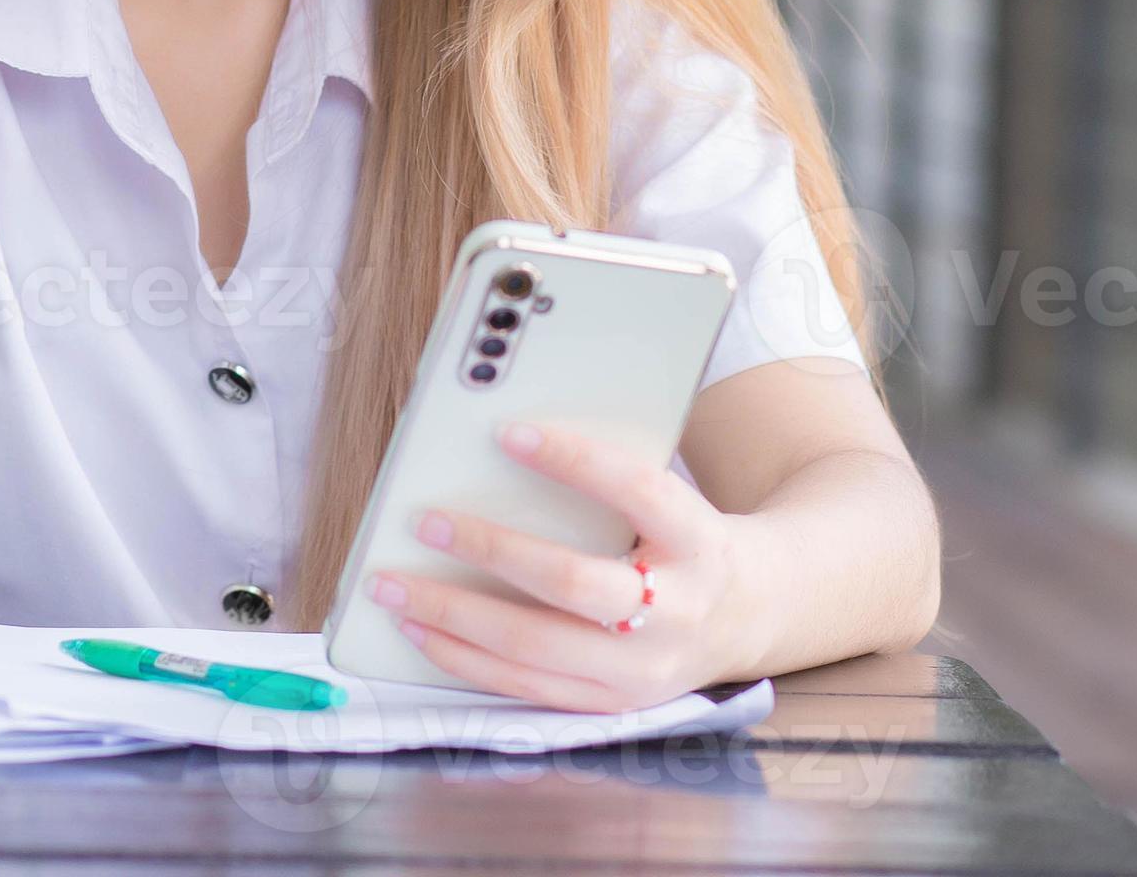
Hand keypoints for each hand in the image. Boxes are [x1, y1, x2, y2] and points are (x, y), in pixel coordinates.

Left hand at [361, 421, 753, 713]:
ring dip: (452, 614)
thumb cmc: (681, 541)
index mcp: (697, 542)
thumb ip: (606, 483)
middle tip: (424, 522)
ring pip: (535, 646)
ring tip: (392, 587)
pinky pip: (523, 685)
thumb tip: (499, 444)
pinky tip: (418, 629)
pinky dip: (462, 657)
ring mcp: (642, 670)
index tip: (508, 433)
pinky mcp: (609, 704)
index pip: (638, 492)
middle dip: (490, 551)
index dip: (575, 462)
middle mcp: (676, 612)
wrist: (745, 616)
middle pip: (573, 583)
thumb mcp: (669, 503)